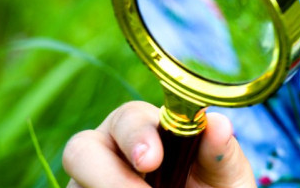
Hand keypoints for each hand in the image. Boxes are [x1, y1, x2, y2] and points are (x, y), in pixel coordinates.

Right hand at [63, 101, 254, 187]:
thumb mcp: (224, 177)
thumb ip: (219, 154)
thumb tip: (218, 124)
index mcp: (145, 130)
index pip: (128, 118)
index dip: (136, 136)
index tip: (151, 161)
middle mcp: (110, 152)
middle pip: (82, 148)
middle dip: (105, 173)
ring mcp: (91, 181)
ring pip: (75, 183)